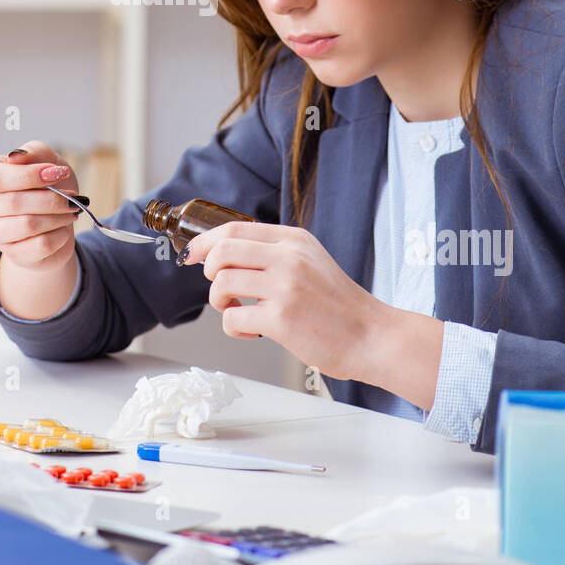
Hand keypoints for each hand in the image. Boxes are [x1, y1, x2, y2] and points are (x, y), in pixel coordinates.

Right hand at [0, 141, 80, 273]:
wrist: (58, 215)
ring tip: (70, 210)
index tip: (56, 173)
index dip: (28, 176)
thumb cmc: (46, 182)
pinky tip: (63, 227)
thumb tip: (15, 156)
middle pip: (13, 203)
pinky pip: (41, 245)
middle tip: (72, 196)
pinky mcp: (13, 254)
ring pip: (28, 225)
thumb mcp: (45, 158)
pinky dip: (60, 234)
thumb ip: (32, 152)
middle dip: (50, 198)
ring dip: (58, 216)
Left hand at [182, 220, 386, 378]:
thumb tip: (227, 255)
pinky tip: (253, 332)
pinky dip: (233, 328)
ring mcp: (285, 287)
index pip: (235, 228)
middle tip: (220, 289)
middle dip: (208, 270)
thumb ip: (275, 254)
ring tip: (238, 311)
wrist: (371, 336)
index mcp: (294, 240)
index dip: (205, 241)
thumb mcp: (310, 262)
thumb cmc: (339, 306)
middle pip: (222, 251)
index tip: (193, 255)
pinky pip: (232, 318)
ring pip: (222, 283)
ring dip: (220, 302)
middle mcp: (289, 257)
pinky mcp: (281, 318)